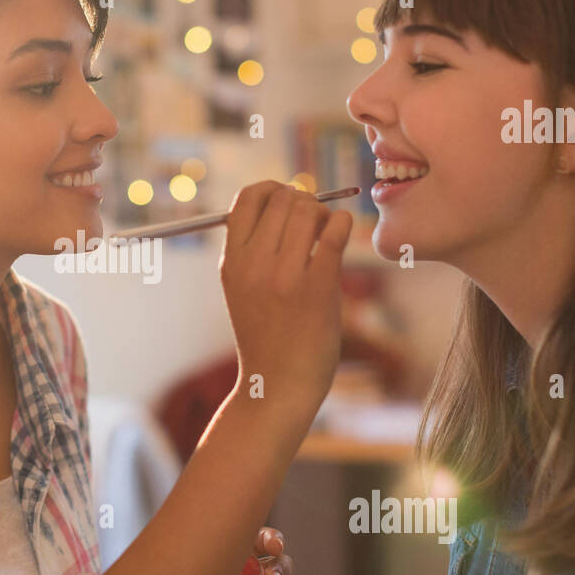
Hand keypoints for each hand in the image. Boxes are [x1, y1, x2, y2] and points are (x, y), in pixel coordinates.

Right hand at [219, 181, 351, 418]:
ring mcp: (284, 277)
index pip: (247, 198)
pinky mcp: (316, 289)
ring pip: (309, 210)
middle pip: (282, 199)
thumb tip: (285, 199)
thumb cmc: (266, 336)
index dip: (273, 189)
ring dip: (325, 214)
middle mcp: (253, 265)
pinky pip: (335, 232)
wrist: (277, 385)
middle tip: (315, 223)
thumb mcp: (241, 289)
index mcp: (231, 262)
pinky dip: (343, 223)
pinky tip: (343, 233)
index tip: (288, 203)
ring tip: (328, 234)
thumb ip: (253, 249)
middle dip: (304, 201)